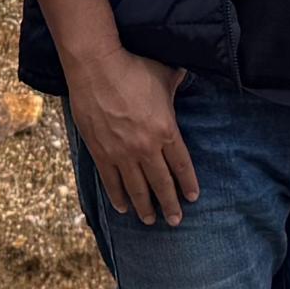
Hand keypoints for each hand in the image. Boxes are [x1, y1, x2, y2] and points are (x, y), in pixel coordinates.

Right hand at [67, 39, 196, 224]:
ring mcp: (122, 153)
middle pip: (161, 183)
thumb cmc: (133, 68)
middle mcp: (146, 147)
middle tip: (175, 220)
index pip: (181, 164)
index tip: (192, 198)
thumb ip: (176, 82)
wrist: (97, 68)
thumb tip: (185, 75)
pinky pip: (111, 182)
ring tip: (150, 220)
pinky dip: (117, 196)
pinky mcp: (101, 153)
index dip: (188, 183)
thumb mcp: (164, 75)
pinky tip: (122, 208)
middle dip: (170, 204)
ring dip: (144, 207)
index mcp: (166, 130)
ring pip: (136, 188)